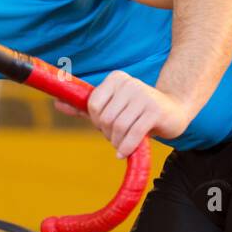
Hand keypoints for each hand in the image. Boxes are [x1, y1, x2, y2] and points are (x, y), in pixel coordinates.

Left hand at [76, 71, 194, 156]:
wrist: (174, 110)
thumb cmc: (136, 110)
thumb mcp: (111, 106)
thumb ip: (85, 106)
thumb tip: (56, 103)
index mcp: (116, 79)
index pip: (93, 103)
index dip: (96, 121)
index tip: (105, 127)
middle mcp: (130, 83)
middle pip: (105, 117)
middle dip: (107, 133)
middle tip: (115, 138)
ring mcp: (144, 96)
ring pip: (118, 127)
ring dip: (117, 142)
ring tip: (121, 145)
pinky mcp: (155, 111)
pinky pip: (133, 134)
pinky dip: (126, 147)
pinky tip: (124, 153)